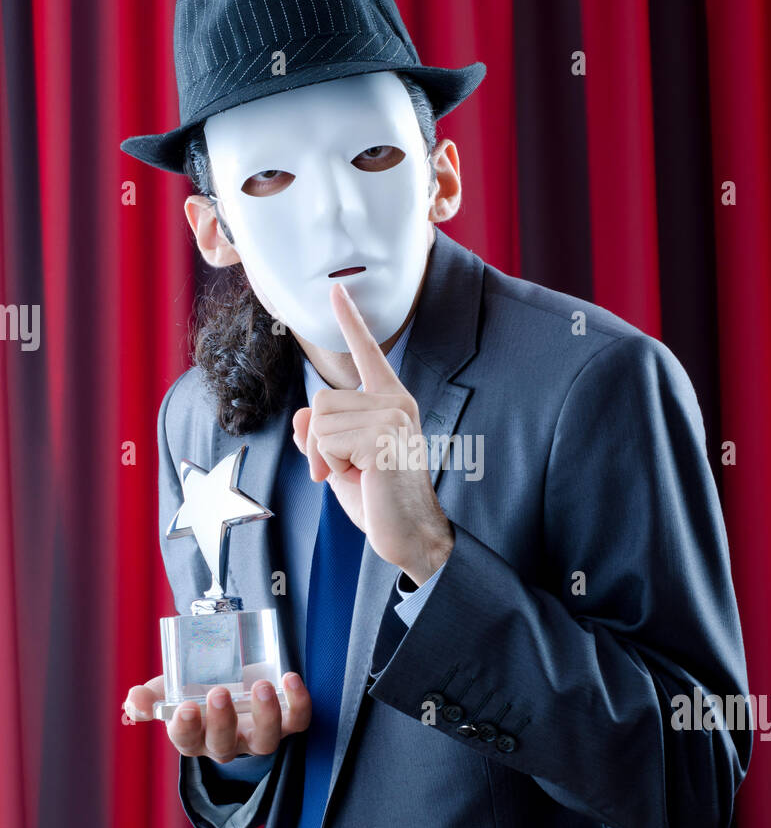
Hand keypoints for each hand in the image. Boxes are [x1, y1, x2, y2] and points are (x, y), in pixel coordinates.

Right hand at [123, 672, 311, 761]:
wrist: (232, 678)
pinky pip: (297, 723)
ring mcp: (257, 737)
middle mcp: (226, 744)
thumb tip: (135, 701)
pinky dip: (299, 704)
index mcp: (194, 737)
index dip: (185, 728)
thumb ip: (150, 696)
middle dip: (222, 721)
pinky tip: (291, 679)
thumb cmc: (196, 689)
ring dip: (265, 715)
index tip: (185, 708)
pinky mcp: (285, 724)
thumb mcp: (169, 689)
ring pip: (266, 741)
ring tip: (261, 686)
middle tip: (219, 693)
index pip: (186, 740)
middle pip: (224, 745)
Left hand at [292, 282, 453, 584]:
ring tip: (356, 477)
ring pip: (320, 423)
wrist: (409, 536)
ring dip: (323, 459)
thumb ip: (321, 436)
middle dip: (317, 446)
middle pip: (321, 402)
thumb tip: (302, 418)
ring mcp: (392, 417)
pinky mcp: (383, 437)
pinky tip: (361, 479)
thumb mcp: (341, 463)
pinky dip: (331, 467)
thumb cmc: (379, 501)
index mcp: (390, 402)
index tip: (336, 291)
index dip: (351, 321)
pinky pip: (327, 442)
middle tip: (345, 473)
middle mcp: (394, 403)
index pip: (368, 354)